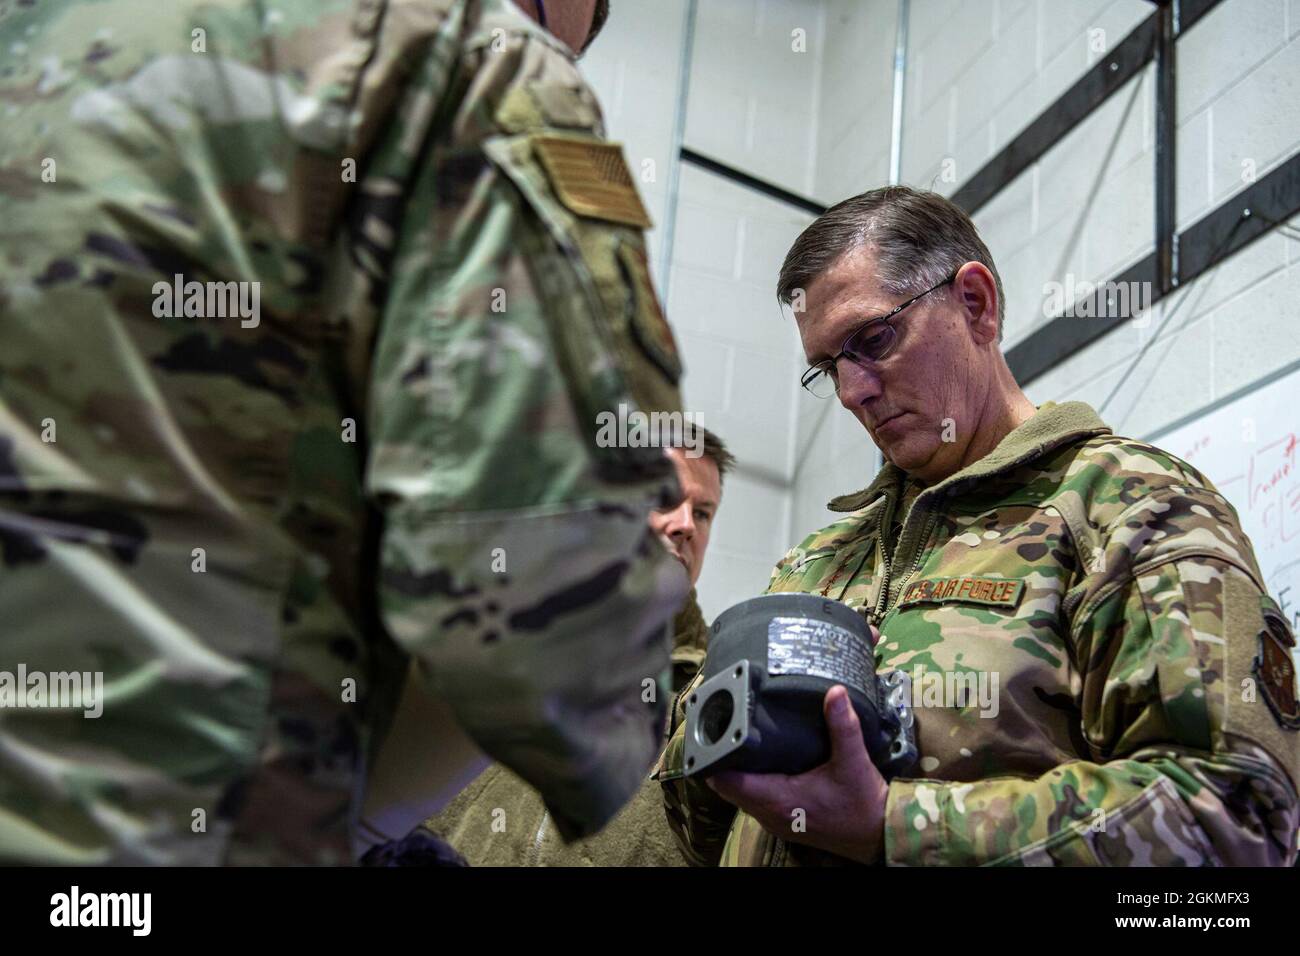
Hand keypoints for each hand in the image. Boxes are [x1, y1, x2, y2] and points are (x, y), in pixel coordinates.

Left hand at [706, 683, 889, 863]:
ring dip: (736, 772)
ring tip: (735, 740)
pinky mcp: (783, 821)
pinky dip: (750, 783)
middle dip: (723, 761)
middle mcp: (770, 814)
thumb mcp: (854, 761)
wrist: (879, 836)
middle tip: (723, 728)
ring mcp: (775, 821)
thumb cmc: (864, 803)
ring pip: (740, 795)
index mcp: (779, 799)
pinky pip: (754, 801)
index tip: (713, 733)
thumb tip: (835, 692)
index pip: (728, 782)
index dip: (715, 759)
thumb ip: (842, 726)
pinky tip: (758, 762)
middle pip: (728, 787)